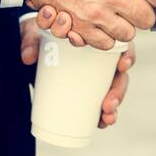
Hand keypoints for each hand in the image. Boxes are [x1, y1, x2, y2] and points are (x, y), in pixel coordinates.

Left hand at [21, 8, 133, 127]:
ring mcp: (96, 75)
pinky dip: (104, 114)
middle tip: (108, 104)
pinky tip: (104, 123)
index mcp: (97, 39)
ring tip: (106, 117)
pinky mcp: (87, 89)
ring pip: (113, 90)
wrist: (33, 45)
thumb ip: (30, 41)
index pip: (120, 45)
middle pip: (119, 74)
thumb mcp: (35, 32)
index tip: (122, 66)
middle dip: (118, 91)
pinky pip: (101, 102)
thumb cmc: (41, 33)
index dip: (127, 56)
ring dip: (114, 106)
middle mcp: (101, 57)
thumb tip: (28, 57)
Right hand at [25, 0, 155, 49]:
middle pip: (148, 19)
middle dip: (146, 13)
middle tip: (137, 5)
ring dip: (125, 25)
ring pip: (128, 33)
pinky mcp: (82, 27)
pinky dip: (105, 36)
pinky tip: (101, 22)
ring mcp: (98, 13)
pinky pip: (105, 42)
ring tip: (116, 12)